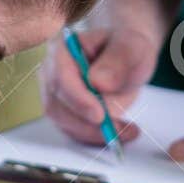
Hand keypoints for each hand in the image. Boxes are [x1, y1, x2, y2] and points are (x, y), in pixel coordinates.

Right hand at [41, 25, 160, 146]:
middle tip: (117, 129)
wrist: (128, 55)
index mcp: (62, 48)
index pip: (59, 77)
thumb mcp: (131, 46)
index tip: (99, 114)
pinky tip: (120, 132)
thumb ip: (118, 60)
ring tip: (126, 131)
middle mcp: (52, 72)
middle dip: (87, 123)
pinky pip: (75, 131)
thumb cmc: (126, 45)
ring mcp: (57, 94)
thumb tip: (98, 82)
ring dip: (94, 133)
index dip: (77, 99)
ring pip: (65, 123)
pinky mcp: (67, 112)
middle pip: (57, 106)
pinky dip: (97, 137)